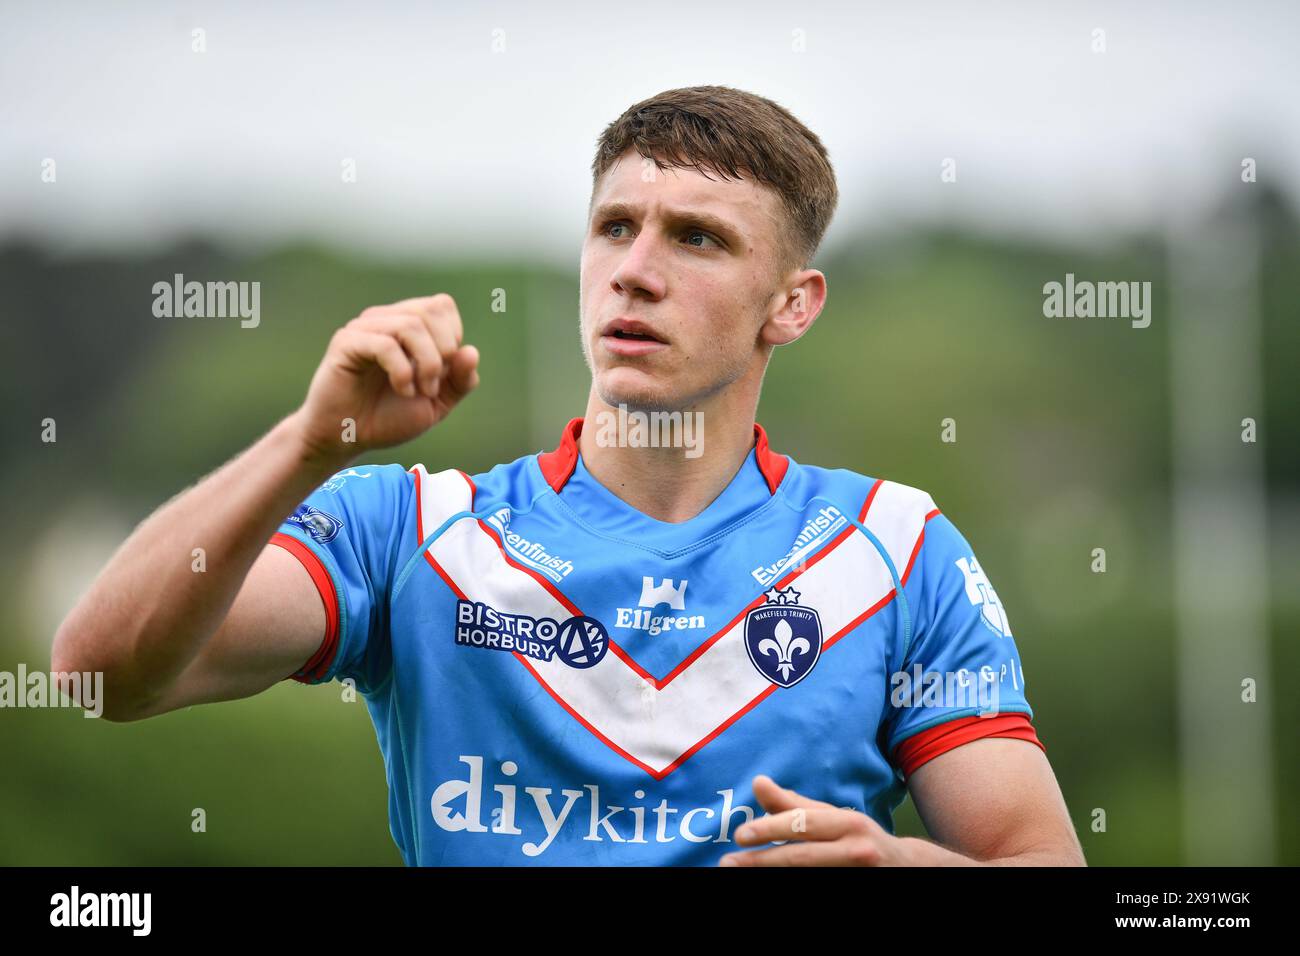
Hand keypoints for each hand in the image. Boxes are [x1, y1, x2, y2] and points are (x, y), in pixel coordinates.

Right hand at [293, 294, 479, 464]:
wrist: (349, 437)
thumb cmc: (389, 417)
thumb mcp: (437, 403)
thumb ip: (460, 380)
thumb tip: (471, 351)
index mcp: (407, 326)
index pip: (441, 305)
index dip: (452, 337)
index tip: (445, 372)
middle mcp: (386, 320)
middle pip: (430, 310)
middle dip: (444, 351)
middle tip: (433, 387)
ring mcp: (365, 328)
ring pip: (410, 325)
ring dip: (427, 363)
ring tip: (419, 392)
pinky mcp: (346, 343)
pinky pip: (384, 343)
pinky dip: (402, 371)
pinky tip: (402, 390)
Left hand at [718, 774, 923, 865]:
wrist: (909, 867)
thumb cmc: (859, 838)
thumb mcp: (832, 817)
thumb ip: (794, 804)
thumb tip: (757, 782)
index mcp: (847, 823)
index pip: (803, 824)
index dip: (770, 829)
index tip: (741, 836)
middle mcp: (856, 849)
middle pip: (803, 857)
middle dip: (762, 861)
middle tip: (730, 862)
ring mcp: (859, 874)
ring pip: (808, 874)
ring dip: (772, 876)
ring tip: (742, 872)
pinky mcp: (860, 889)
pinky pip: (821, 885)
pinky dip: (793, 883)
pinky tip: (770, 882)